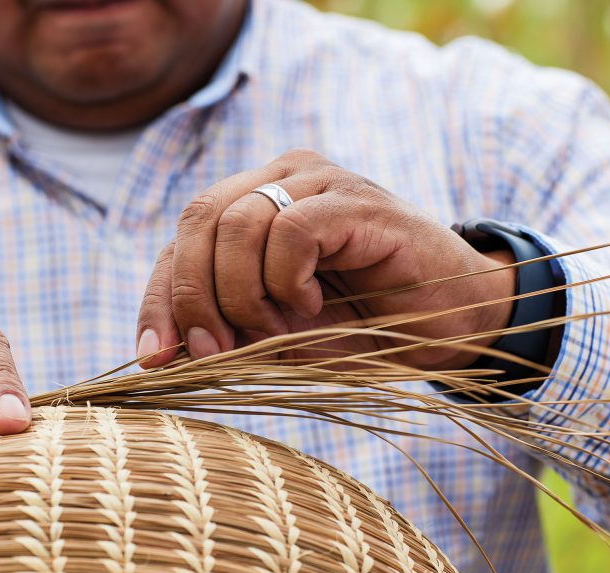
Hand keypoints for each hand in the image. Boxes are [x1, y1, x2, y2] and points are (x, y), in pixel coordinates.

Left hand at [137, 149, 515, 368]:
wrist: (452, 324)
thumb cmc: (364, 327)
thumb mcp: (277, 336)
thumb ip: (224, 329)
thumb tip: (158, 352)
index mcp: (256, 201)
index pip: (183, 237)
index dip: (160, 297)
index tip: (156, 358)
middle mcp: (282, 177)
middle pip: (197, 220)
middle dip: (192, 297)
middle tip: (216, 351)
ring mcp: (319, 180)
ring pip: (237, 224)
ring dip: (242, 295)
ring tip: (281, 325)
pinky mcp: (355, 198)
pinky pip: (289, 231)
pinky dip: (287, 281)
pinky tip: (313, 303)